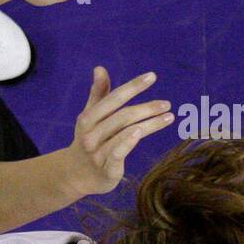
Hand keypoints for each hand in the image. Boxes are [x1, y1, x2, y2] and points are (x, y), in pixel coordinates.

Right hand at [65, 67, 173, 195]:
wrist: (74, 175)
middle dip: (147, 108)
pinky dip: (129, 141)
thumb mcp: (89, 117)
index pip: (113, 98)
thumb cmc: (88, 140)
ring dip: (150, 123)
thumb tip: (99, 68)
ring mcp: (97, 153)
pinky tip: (141, 132)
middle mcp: (90, 134)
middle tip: (166, 104)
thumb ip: (97, 94)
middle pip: (123, 116)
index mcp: (87, 119)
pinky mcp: (106, 169)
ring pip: (126, 133)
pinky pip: (118, 153)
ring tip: (169, 116)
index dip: (133, 87)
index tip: (152, 76)